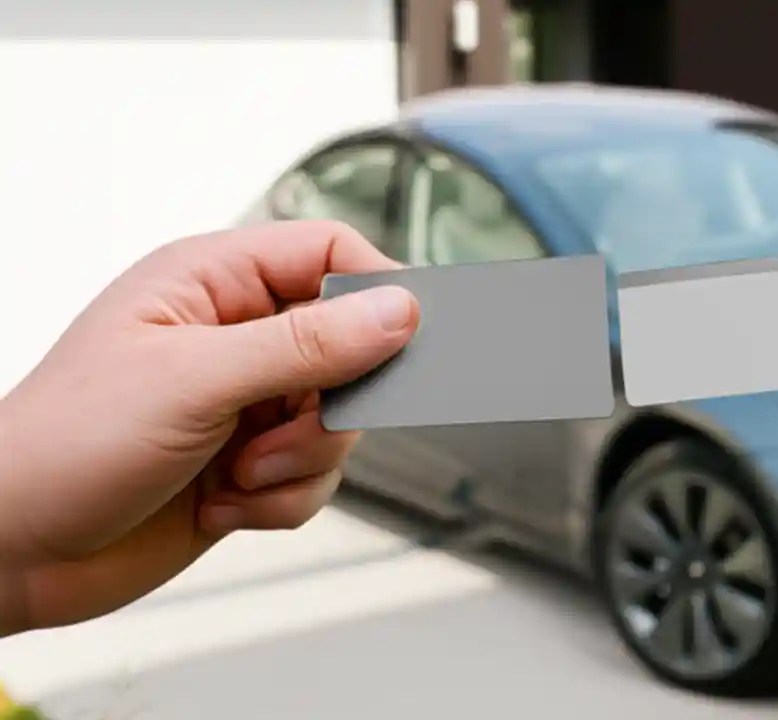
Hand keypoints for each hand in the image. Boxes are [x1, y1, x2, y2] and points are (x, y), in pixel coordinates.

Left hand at [0, 221, 418, 633]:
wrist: (13, 551)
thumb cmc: (66, 445)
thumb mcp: (195, 381)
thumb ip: (306, 345)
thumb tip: (397, 311)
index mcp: (214, 282)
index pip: (331, 255)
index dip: (378, 290)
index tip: (406, 340)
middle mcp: (237, 336)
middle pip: (353, 349)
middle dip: (329, 407)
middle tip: (285, 431)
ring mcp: (246, 403)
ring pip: (340, 423)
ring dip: (299, 463)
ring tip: (235, 476)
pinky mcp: (251, 465)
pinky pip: (317, 477)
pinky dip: (282, 500)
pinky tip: (222, 505)